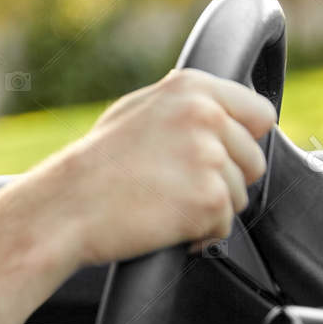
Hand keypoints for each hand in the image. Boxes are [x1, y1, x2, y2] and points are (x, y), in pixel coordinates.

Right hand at [27, 68, 277, 267]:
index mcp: (191, 88)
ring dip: (208, 208)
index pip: (259, 114)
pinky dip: (198, 234)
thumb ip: (182, 105)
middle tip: (172, 186)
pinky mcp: (209, 200)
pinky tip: (162, 224)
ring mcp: (209, 158)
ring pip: (240, 195)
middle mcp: (206, 116)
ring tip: (162, 204)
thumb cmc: (92, 166)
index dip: (239, 140)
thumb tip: (217, 106)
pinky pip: (224, 227)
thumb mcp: (134, 112)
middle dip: (222, 180)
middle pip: (253, 160)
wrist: (63, 207)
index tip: (212, 155)